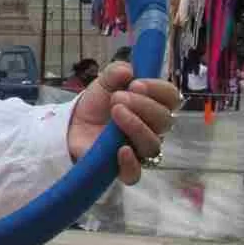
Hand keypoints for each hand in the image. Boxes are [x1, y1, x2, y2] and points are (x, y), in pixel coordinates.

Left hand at [66, 61, 180, 185]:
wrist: (72, 125)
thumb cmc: (97, 104)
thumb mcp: (104, 82)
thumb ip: (116, 72)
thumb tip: (128, 71)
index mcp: (153, 105)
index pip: (171, 98)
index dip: (158, 90)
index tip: (136, 83)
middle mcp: (152, 129)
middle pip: (164, 121)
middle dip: (143, 105)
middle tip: (118, 98)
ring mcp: (139, 150)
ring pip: (152, 144)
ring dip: (136, 125)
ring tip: (115, 111)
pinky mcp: (122, 168)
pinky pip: (135, 174)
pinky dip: (130, 162)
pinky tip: (121, 149)